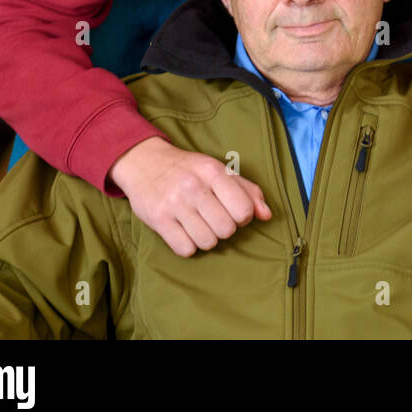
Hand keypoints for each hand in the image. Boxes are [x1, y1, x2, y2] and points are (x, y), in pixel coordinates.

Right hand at [109, 137, 271, 257]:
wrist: (144, 162)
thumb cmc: (188, 169)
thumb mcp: (219, 170)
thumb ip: (247, 191)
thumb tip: (267, 215)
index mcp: (213, 172)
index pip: (243, 209)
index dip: (243, 217)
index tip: (233, 212)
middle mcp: (193, 187)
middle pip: (226, 229)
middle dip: (224, 229)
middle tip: (213, 219)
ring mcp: (174, 204)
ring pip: (207, 242)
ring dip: (206, 239)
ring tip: (198, 225)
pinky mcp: (157, 219)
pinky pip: (184, 249)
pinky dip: (188, 246)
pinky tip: (184, 232)